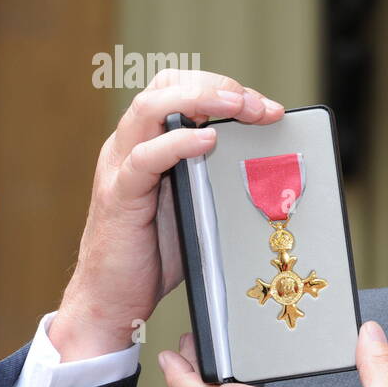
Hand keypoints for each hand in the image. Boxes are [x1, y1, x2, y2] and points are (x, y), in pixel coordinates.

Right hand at [51, 70, 283, 360]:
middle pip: (166, 86)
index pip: (179, 88)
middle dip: (218, 87)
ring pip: (150, 109)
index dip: (222, 87)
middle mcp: (129, 145)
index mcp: (148, 141)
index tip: (267, 107)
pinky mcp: (118, 196)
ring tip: (237, 106)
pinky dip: (178, 143)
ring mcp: (119, 168)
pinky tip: (208, 140)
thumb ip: (219, 178)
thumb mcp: (198, 205)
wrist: (113, 299)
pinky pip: (143, 158)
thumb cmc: (157, 254)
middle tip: (259, 106)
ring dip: (199, 100)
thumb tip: (273, 168)